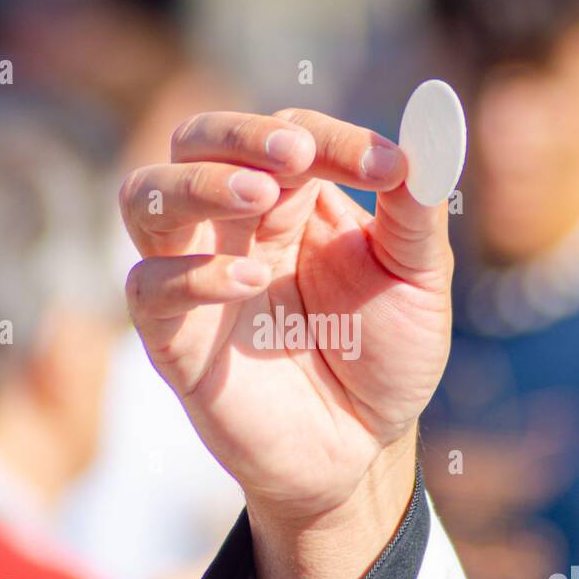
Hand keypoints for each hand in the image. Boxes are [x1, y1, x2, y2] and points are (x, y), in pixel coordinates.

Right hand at [120, 109, 452, 520]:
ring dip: (197, 184)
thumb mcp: (419, 279)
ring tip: (258, 195)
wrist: (363, 450)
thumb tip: (431, 128)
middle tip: (295, 156)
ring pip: (147, 198)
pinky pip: (148, 288)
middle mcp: (235, 229)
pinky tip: (251, 284)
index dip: (333, 140)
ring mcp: (196, 280)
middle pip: (197, 142)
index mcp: (293, 201)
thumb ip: (417, 208)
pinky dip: (191, 276)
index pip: (288, 135)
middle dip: (238, 135)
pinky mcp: (176, 340)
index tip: (390, 169)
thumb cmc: (386, 358)